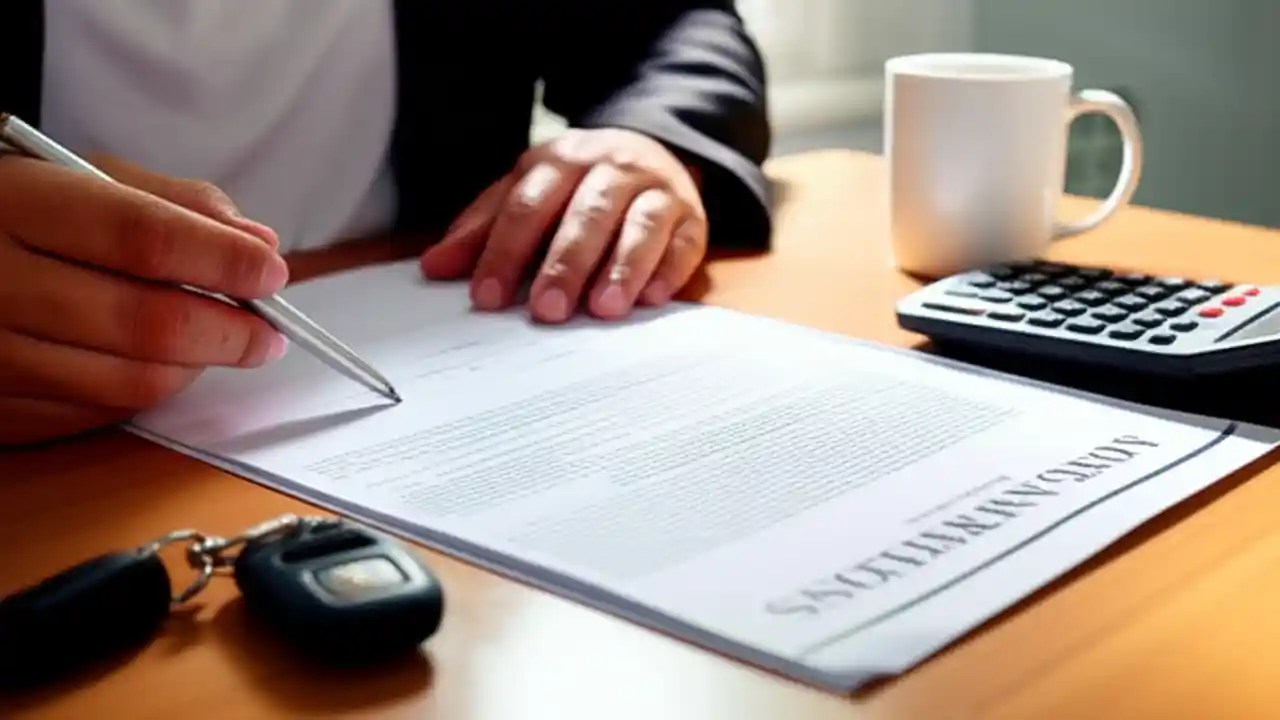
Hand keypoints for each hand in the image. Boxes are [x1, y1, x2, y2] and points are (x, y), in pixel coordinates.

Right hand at [0, 154, 288, 445]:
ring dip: (196, 366)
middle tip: (270, 331)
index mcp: (16, 203)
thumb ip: (173, 203)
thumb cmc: (15, 211)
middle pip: (146, 323)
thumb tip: (257, 246)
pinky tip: (160, 364)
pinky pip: (97, 414)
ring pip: (130, 381)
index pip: (144, 237)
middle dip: (230, 331)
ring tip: (223, 343)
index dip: (222, 260)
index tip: (271, 273)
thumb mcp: (78, 177)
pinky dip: (146, 391)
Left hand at [420, 128, 707, 322]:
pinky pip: (682, 242)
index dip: (504, 251)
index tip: (487, 296)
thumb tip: (433, 267)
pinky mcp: (691, 215)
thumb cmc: (579, 186)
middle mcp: (609, 168)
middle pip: (584, 214)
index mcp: (559, 161)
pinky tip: (652, 298)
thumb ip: (483, 228)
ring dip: (620, 268)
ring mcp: (654, 189)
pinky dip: (668, 270)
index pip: (526, 206)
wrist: (652, 150)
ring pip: (638, 225)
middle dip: (564, 264)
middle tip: (546, 310)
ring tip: (603, 308)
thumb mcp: (529, 194)